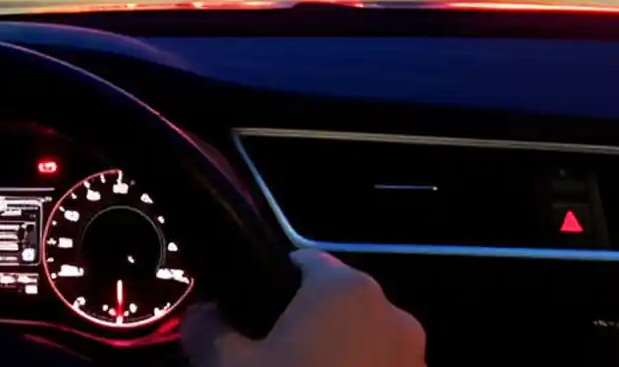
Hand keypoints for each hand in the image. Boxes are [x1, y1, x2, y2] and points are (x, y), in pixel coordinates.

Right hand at [181, 249, 424, 366]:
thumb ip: (207, 329)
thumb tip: (202, 315)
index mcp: (344, 289)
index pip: (302, 262)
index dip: (269, 285)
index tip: (247, 319)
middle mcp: (392, 314)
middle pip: (333, 306)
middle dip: (302, 328)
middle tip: (266, 362)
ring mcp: (415, 359)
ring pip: (361, 344)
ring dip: (332, 359)